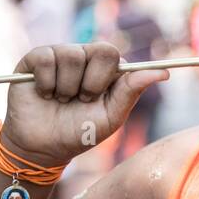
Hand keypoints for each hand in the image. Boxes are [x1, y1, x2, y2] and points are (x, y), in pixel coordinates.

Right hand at [0, 43, 168, 166]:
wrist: (43, 148)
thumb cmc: (80, 133)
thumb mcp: (110, 117)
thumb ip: (132, 92)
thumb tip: (164, 73)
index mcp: (104, 70)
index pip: (114, 54)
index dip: (107, 76)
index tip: (99, 96)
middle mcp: (83, 57)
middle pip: (100, 50)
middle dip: (92, 83)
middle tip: (82, 100)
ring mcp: (59, 56)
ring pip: (72, 55)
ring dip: (67, 87)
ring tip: (61, 100)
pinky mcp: (34, 59)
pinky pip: (46, 59)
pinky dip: (47, 83)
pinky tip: (44, 95)